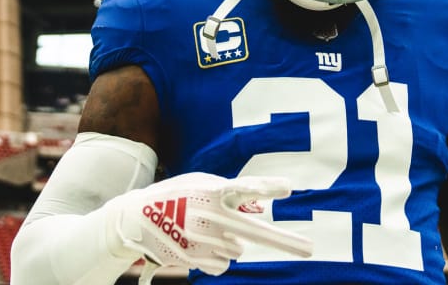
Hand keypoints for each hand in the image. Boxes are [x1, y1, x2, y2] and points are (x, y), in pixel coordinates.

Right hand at [108, 172, 312, 274]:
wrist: (136, 218)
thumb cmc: (178, 194)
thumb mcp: (201, 182)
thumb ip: (231, 192)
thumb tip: (259, 211)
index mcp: (212, 190)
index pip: (244, 187)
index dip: (266, 187)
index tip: (288, 188)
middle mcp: (210, 216)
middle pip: (255, 232)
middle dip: (285, 242)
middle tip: (310, 250)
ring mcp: (202, 240)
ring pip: (238, 250)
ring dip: (231, 242)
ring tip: (206, 230)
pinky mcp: (194, 258)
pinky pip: (223, 264)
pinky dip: (218, 257)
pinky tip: (199, 244)